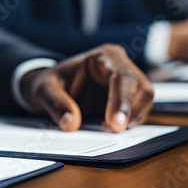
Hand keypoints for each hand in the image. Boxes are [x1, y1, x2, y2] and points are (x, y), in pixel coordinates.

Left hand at [19, 44, 153, 132]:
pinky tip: (109, 126)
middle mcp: (120, 66)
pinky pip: (138, 111)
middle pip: (142, 88)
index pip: (122, 76)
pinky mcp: (127, 98)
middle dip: (130, 111)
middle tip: (113, 130)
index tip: (116, 124)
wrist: (50, 88)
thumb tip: (71, 124)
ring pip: (144, 101)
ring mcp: (127, 82)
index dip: (123, 100)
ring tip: (106, 127)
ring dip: (131, 119)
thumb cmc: (48, 85)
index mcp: (103, 57)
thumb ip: (56, 104)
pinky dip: (128, 123)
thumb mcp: (43, 90)